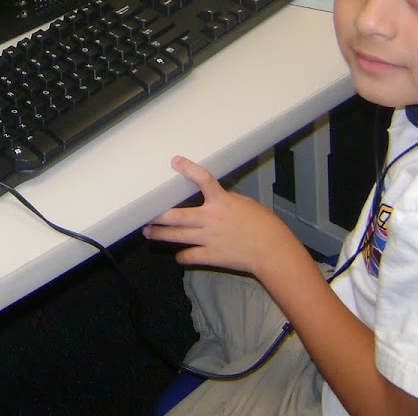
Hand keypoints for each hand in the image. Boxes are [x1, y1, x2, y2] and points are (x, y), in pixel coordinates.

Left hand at [142, 155, 301, 275]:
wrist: (272, 251)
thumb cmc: (264, 226)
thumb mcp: (245, 204)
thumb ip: (224, 201)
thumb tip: (211, 199)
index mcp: (222, 202)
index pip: (203, 180)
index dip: (188, 169)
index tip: (175, 161)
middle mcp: (211, 219)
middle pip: (177, 216)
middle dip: (158, 215)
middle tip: (145, 213)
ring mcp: (209, 239)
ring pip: (177, 236)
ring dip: (160, 234)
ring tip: (148, 232)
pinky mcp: (211, 256)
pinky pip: (189, 256)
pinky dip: (182, 256)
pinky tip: (179, 254)